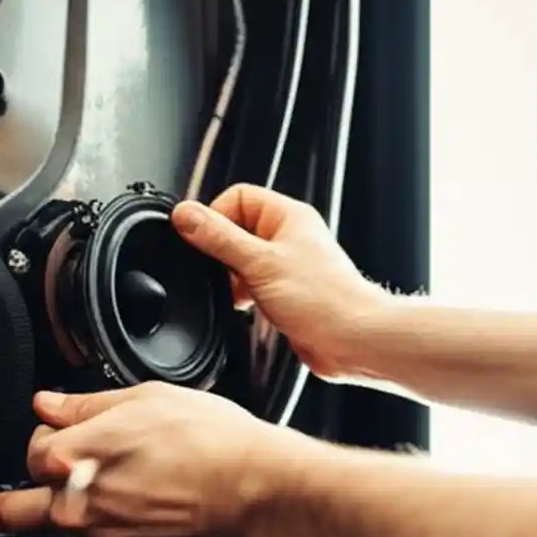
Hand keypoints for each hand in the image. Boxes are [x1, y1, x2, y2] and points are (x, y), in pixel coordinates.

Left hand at [0, 382, 287, 536]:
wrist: (263, 494)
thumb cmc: (217, 443)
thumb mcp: (146, 399)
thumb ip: (86, 405)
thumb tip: (45, 405)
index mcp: (75, 455)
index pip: (33, 449)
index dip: (50, 437)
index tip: (57, 435)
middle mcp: (77, 505)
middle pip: (13, 506)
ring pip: (66, 526)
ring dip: (76, 512)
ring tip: (130, 493)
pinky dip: (113, 533)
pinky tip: (152, 513)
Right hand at [171, 184, 390, 378]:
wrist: (352, 340)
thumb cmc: (324, 299)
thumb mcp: (259, 263)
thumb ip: (218, 239)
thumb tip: (185, 215)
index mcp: (288, 216)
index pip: (237, 197)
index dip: (215, 216)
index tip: (201, 239)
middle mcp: (289, 236)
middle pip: (236, 229)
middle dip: (222, 252)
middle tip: (224, 270)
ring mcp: (287, 264)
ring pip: (242, 260)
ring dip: (233, 276)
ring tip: (240, 291)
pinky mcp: (286, 291)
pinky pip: (251, 284)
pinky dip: (242, 295)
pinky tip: (246, 307)